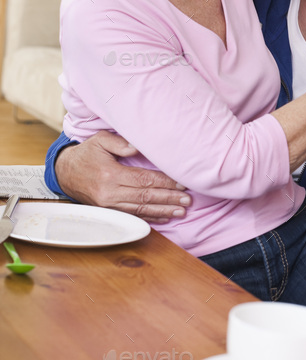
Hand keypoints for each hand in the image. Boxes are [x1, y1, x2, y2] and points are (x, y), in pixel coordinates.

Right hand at [55, 132, 190, 221]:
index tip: (181, 183)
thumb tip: (138, 146)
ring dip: (163, 211)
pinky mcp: (108, 212)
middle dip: (168, 199)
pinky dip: (150, 218)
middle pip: (145, 198)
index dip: (164, 182)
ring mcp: (108, 206)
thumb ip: (119, 142)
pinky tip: (165, 217)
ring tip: (181, 211)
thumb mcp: (99, 140)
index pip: (144, 180)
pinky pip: (132, 217)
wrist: (64, 173)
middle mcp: (110, 194)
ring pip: (141, 210)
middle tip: (187, 200)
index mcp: (110, 175)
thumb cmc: (86, 154)